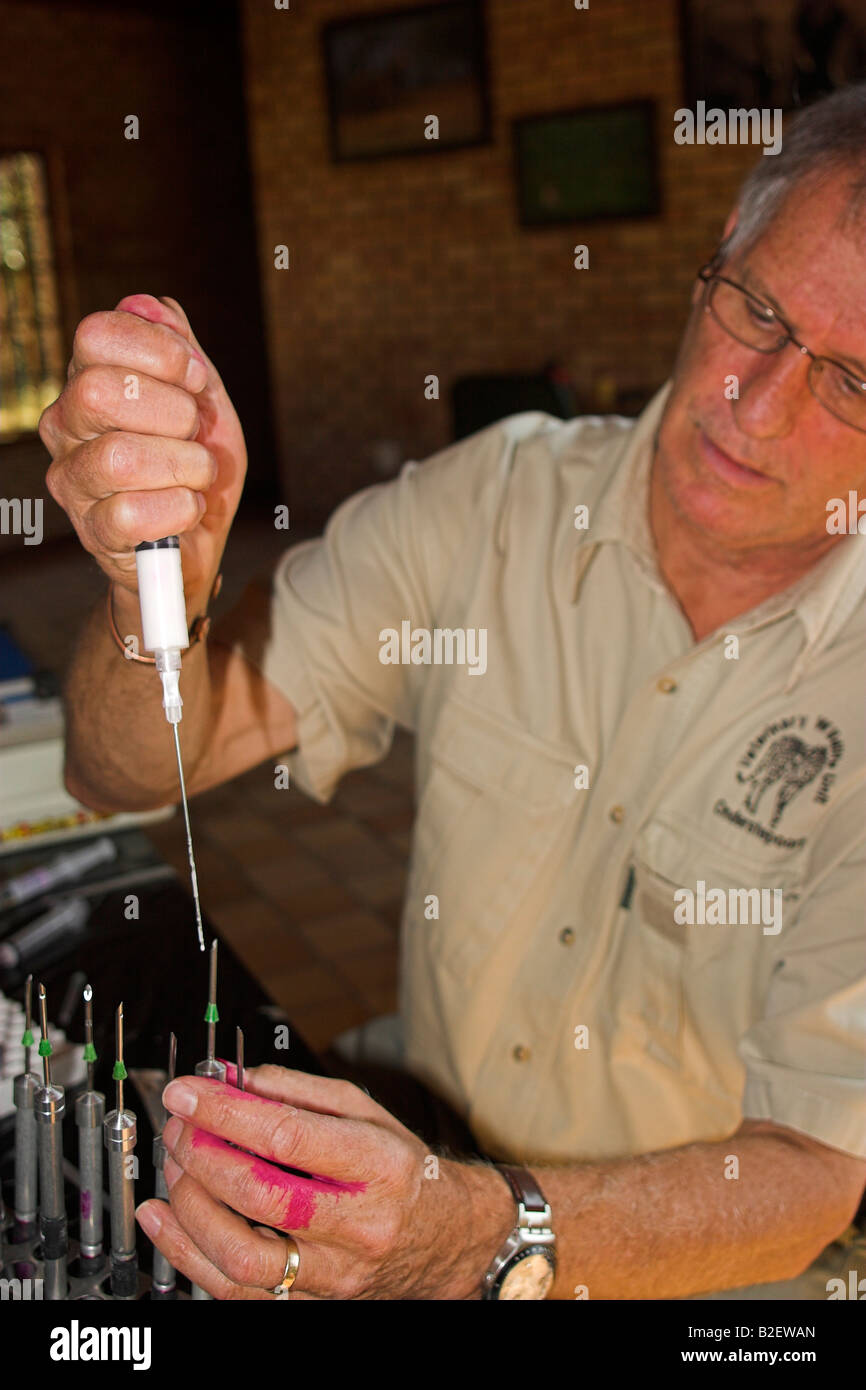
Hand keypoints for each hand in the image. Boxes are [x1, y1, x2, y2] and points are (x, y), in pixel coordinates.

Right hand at [39, 294, 246, 598]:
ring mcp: (72, 480)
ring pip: (120, 457)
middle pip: (100, 391)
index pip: (96, 334)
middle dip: (173, 411)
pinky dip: (179, 511)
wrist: (197, 543)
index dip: (159, 351)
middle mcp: (67, 425)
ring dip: (185, 466)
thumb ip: (181, 350)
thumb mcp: (204, 401)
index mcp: (89, 380)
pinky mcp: (91, 532)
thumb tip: (152, 306)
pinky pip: (131, 514)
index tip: (194, 379)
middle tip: (195, 433)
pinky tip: (186, 510)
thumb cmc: (194, 467)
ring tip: (197, 477)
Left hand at [135, 1065, 511, 1300]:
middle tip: (179, 1127)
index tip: (188, 1091)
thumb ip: (298, 1091)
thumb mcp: (365, 1112)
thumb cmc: (400, 1169)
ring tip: (175, 1169)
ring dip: (192, 1209)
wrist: (444, 1239)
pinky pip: (238, 1292)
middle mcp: (359, 1224)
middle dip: (205, 1156)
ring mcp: (335, 1272)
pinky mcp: (312, 1302)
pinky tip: (164, 1219)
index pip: (289, 1138)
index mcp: (377, 1165)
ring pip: (245, 1257)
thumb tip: (235, 1080)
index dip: (228, 1112)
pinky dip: (189, 1254)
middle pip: (263, 1197)